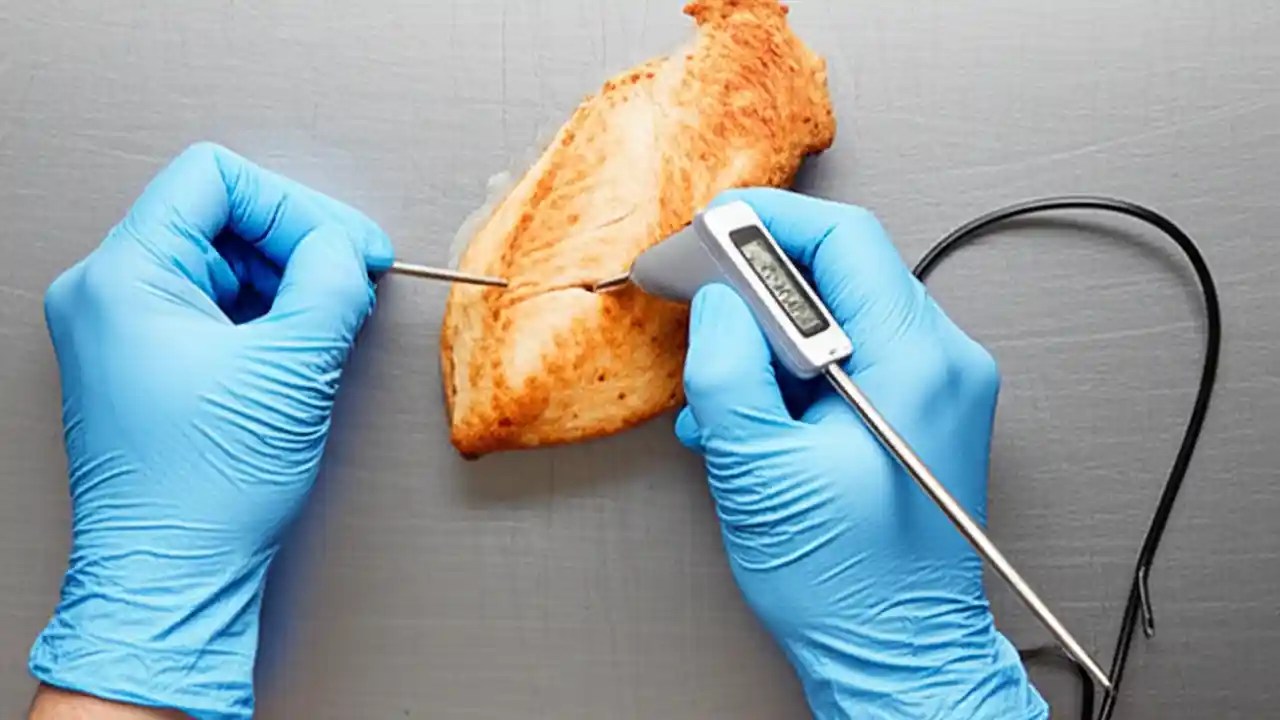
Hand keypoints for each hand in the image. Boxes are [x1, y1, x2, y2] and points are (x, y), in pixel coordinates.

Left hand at [30, 143, 392, 718]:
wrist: (171, 580)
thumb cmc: (205, 492)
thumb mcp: (292, 370)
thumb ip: (328, 283)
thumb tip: (344, 246)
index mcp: (124, 278)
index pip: (214, 180)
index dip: (296, 205)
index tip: (347, 245)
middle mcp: (108, 294)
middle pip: (218, 218)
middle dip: (295, 244)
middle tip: (351, 282)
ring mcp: (121, 330)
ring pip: (219, 263)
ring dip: (285, 282)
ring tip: (328, 322)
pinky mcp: (143, 362)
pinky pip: (211, 307)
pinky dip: (264, 315)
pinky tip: (298, 348)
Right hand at [677, 189, 1046, 718]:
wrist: (896, 655)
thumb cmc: (849, 586)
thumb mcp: (759, 472)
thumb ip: (728, 372)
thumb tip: (714, 306)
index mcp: (915, 364)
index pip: (845, 241)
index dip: (768, 223)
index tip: (712, 228)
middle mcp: (942, 364)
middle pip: (843, 273)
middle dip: (759, 283)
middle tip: (700, 293)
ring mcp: (937, 389)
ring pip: (840, 316)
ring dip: (769, 337)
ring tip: (723, 381)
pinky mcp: (918, 414)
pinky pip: (850, 358)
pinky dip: (793, 371)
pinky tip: (753, 413)